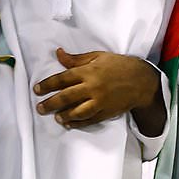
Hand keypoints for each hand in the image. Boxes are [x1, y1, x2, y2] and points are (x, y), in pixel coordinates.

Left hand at [32, 50, 162, 127]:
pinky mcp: (106, 112)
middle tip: (40, 108)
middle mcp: (92, 88)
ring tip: (56, 118)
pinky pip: (90, 120)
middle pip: (66, 97)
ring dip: (64, 115)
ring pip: (77, 111)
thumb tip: (58, 54)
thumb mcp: (98, 56)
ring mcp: (100, 102)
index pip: (62, 79)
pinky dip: (78, 123)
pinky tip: (69, 124)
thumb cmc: (119, 66)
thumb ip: (77, 59)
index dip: (47, 85)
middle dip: (50, 103)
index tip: (37, 89)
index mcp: (88, 72)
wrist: (142, 81)